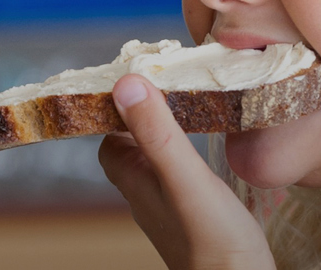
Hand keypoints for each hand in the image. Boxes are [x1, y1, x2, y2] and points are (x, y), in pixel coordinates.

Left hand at [98, 74, 275, 269]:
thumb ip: (156, 132)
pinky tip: (206, 148)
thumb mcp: (185, 176)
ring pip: (155, 160)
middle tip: (166, 86)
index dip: (115, 110)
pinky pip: (178, 175)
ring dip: (165, 133)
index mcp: (134, 180)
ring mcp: (169, 207)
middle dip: (142, 116)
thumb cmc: (213, 240)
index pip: (107, 138)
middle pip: (130, 146)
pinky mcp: (194, 216)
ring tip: (188, 106)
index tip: (137, 79)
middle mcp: (145, 194)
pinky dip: (184, 155)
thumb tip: (125, 83)